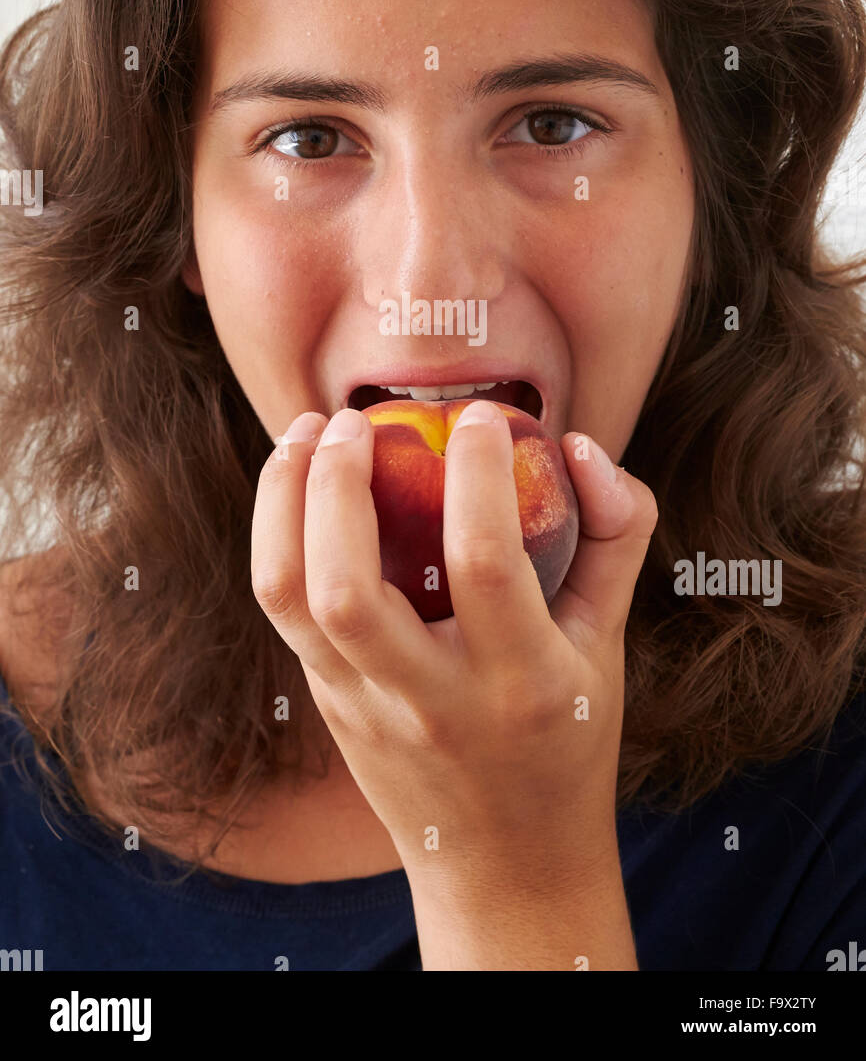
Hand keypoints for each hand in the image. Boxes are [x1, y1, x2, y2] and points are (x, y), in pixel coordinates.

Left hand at [250, 400, 657, 900]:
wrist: (504, 864)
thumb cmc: (568, 738)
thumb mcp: (611, 644)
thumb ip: (615, 536)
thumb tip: (579, 443)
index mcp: (520, 683)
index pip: (485, 564)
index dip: (478, 473)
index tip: (480, 416)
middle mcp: (431, 701)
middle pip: (346, 589)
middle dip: (339, 485)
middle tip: (358, 418)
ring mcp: (366, 708)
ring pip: (292, 598)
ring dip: (285, 502)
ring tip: (307, 432)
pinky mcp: (328, 703)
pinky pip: (284, 607)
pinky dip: (279, 532)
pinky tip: (301, 482)